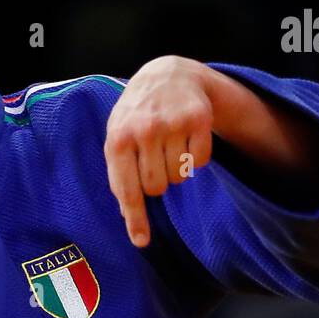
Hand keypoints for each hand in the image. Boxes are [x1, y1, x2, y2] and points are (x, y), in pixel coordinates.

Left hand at [104, 55, 215, 247]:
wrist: (167, 75)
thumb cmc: (136, 116)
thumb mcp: (118, 139)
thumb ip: (120, 177)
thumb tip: (128, 219)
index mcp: (118, 138)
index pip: (128, 189)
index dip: (135, 218)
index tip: (141, 242)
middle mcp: (144, 130)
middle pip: (157, 187)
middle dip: (157, 183)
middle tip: (154, 160)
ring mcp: (172, 123)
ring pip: (180, 176)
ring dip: (176, 169)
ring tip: (168, 145)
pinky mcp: (199, 119)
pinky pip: (200, 162)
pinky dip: (195, 158)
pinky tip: (185, 138)